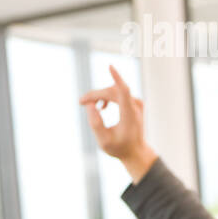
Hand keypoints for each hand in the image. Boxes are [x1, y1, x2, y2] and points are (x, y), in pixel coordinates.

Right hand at [79, 65, 157, 182]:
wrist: (135, 151)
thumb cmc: (118, 148)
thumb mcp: (103, 142)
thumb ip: (95, 124)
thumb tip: (90, 105)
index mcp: (129, 116)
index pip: (123, 91)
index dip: (116, 78)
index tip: (110, 66)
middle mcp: (135, 105)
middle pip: (112, 91)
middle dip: (95, 94)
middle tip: (80, 102)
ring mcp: (136, 102)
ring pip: (114, 91)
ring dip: (100, 96)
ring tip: (89, 106)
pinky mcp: (135, 102)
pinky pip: (119, 93)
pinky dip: (107, 97)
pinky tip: (101, 108)